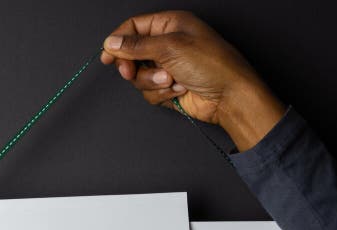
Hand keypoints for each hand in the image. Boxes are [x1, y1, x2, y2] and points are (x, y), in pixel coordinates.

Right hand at [101, 10, 285, 150]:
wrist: (230, 97)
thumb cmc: (212, 65)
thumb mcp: (170, 47)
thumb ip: (136, 45)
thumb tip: (112, 43)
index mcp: (170, 25)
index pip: (134, 27)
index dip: (117, 41)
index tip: (106, 56)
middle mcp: (168, 45)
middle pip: (132, 54)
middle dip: (134, 66)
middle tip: (132, 72)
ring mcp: (168, 67)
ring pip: (139, 77)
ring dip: (152, 82)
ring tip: (172, 80)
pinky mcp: (170, 88)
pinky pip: (150, 92)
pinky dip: (162, 93)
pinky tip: (180, 90)